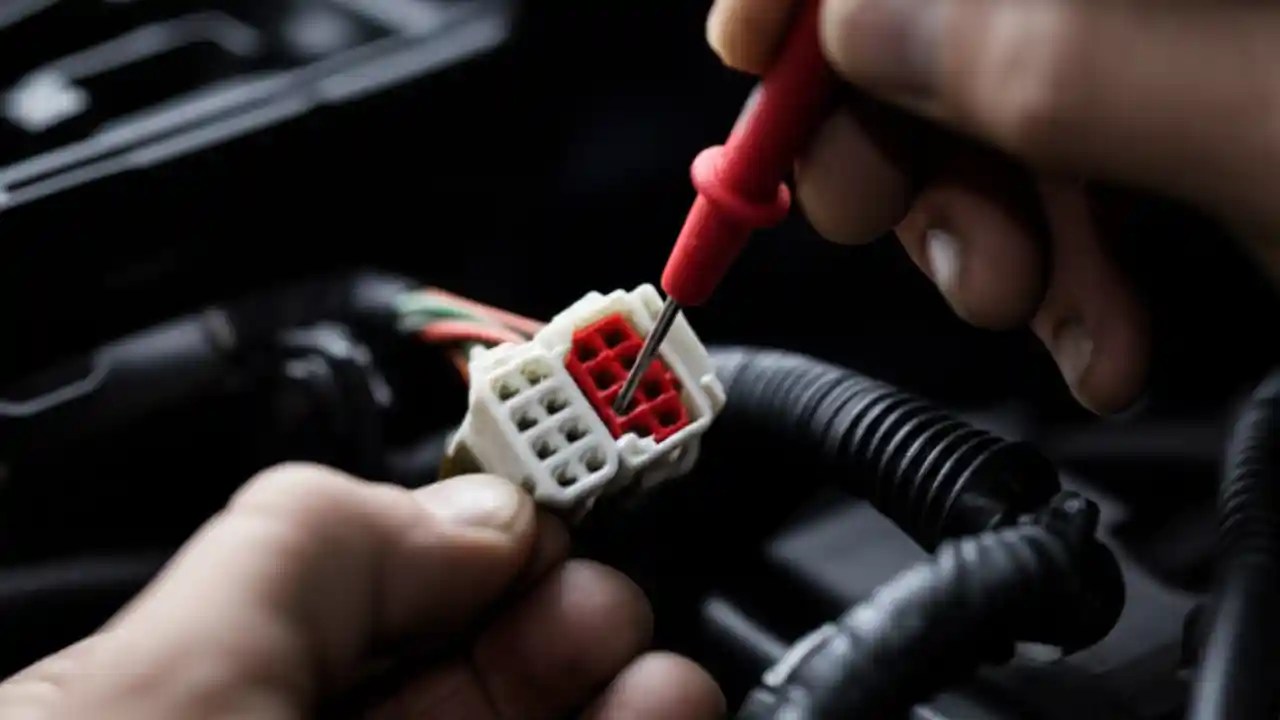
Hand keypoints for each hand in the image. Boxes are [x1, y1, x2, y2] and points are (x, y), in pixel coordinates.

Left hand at [0, 465, 723, 718]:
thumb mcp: (163, 679)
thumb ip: (318, 550)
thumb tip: (476, 515)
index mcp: (207, 715)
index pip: (355, 612)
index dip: (456, 554)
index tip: (537, 529)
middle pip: (454, 697)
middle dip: (552, 635)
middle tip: (606, 611)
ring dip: (609, 719)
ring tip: (664, 688)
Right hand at [708, 0, 1279, 412]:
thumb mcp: (1254, 128)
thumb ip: (1047, 65)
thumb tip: (860, 29)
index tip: (752, 59)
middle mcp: (1141, 3)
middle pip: (929, 28)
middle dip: (890, 145)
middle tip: (885, 215)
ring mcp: (1159, 60)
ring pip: (987, 125)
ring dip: (973, 238)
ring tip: (1024, 306)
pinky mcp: (1173, 140)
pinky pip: (1060, 189)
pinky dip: (1054, 276)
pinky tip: (1094, 339)